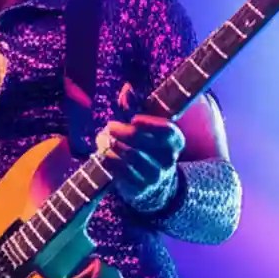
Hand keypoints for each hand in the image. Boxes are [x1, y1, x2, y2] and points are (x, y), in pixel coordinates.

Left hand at [96, 83, 184, 209]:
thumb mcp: (144, 126)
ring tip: (103, 139)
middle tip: (109, 126)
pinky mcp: (139, 188)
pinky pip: (120, 172)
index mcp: (175, 141)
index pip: (167, 131)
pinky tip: (103, 153)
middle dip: (123, 132)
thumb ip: (135, 106)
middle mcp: (169, 159)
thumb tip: (127, 89)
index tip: (133, 119)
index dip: (150, 124)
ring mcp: (155, 176)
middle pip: (144, 143)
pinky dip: (109, 160)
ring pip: (131, 157)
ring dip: (112, 145)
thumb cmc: (146, 145)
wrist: (154, 184)